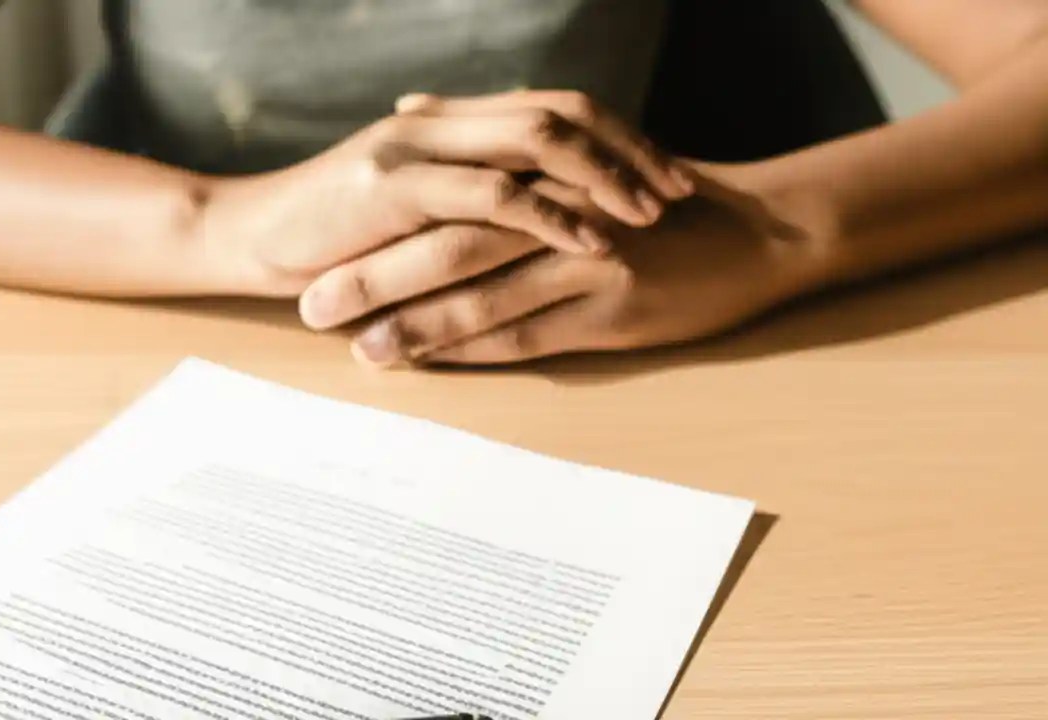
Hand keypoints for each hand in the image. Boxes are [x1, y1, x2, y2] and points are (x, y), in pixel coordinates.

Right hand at [197, 93, 691, 295]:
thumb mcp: (405, 208)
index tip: (665, 173)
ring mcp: (417, 148)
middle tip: (680, 189)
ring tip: (653, 214)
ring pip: (536, 140)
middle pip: (560, 111)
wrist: (246, 237)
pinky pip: (493, 194)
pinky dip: (553, 216)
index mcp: (447, 120)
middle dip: (630, 149)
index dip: (617, 134)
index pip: (552, 107)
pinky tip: (594, 242)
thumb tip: (527, 206)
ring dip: (605, 177)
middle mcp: (439, 120)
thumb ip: (458, 196)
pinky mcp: (394, 188)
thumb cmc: (329, 232)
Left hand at [299, 167, 824, 364]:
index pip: (446, 203)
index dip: (381, 229)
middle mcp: (558, 214)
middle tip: (312, 310)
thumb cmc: (664, 195)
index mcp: (544, 174)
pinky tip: (434, 366)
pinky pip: (531, 334)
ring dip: (415, 327)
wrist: (760, 228)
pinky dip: (477, 350)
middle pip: (448, 247)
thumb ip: (492, 137)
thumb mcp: (585, 151)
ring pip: (482, 297)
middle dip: (376, 280)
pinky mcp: (613, 310)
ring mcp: (586, 264)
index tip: (317, 252)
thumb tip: (412, 105)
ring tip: (360, 352)